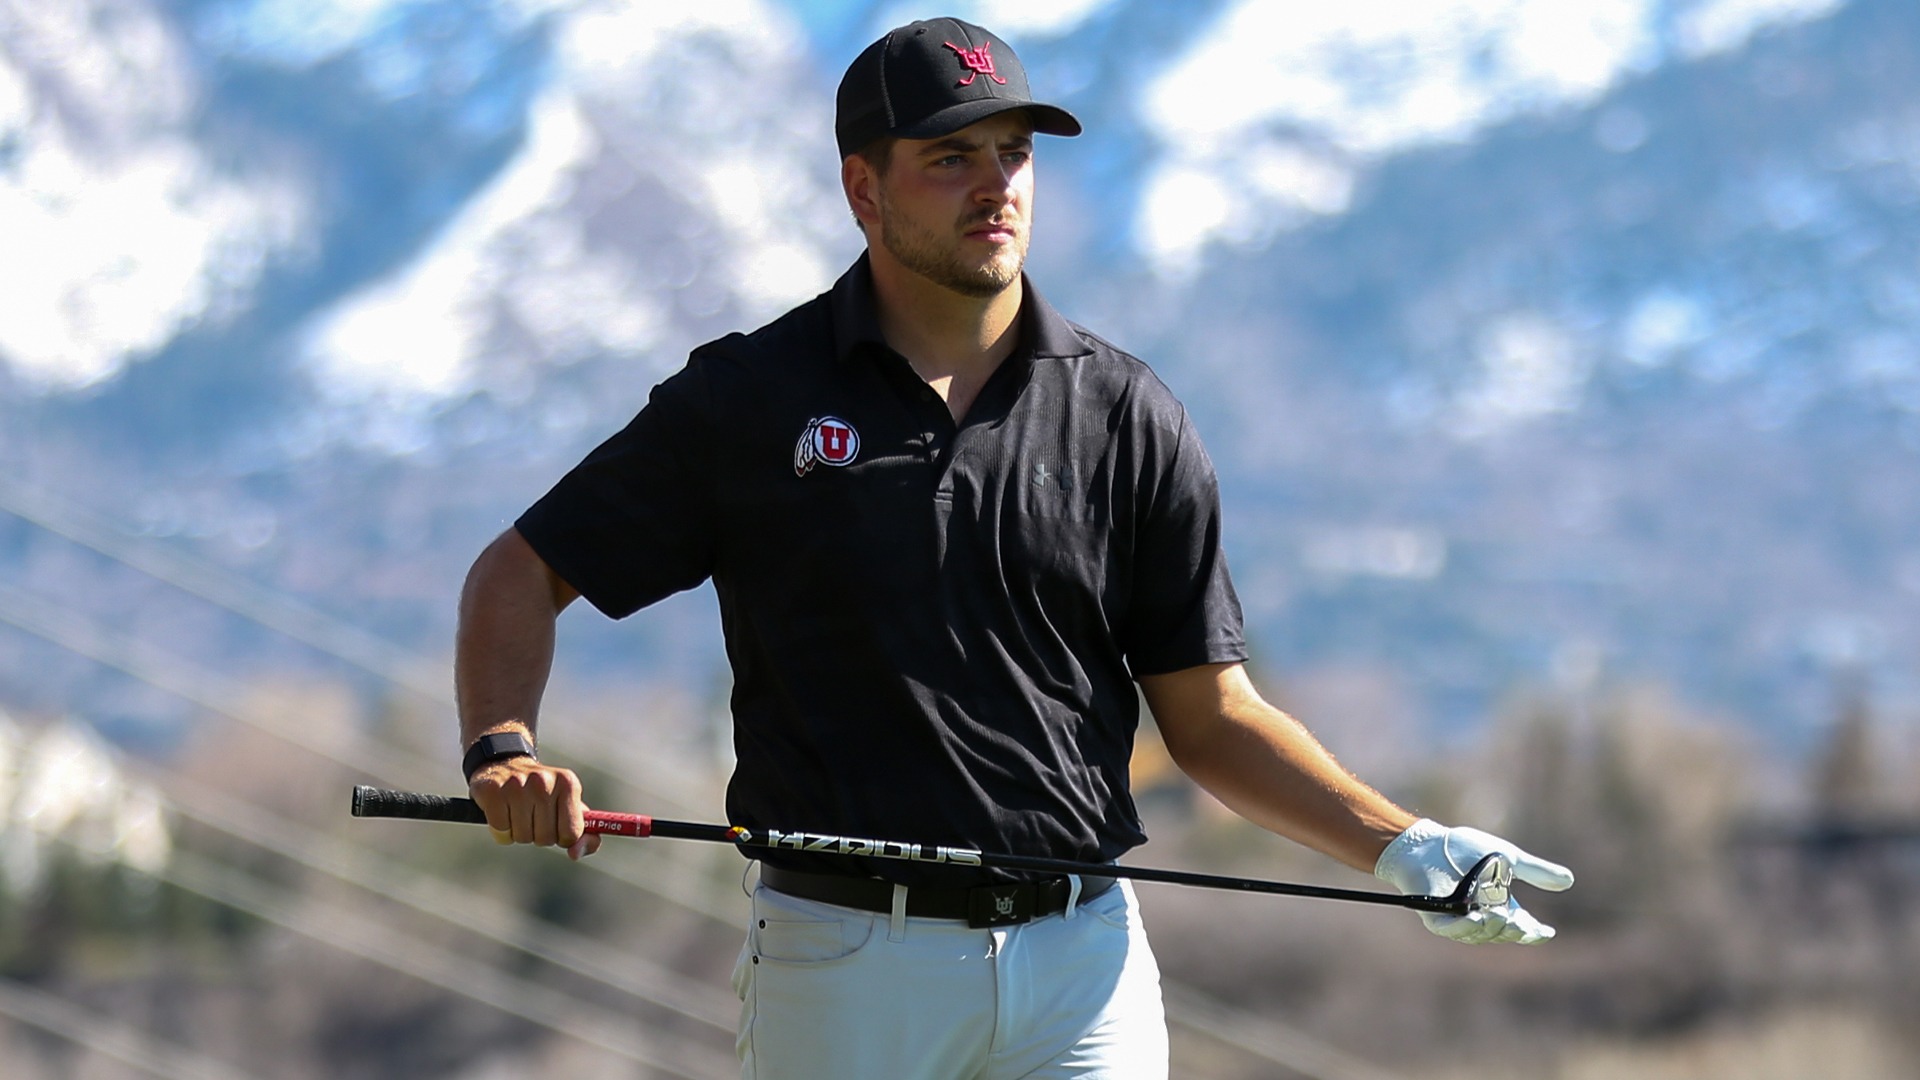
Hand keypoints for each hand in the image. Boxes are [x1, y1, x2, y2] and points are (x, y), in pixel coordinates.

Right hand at [468, 756, 600, 859]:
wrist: (504, 764)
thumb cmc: (543, 794)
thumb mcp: (569, 808)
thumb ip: (584, 835)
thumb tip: (574, 854)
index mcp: (568, 784)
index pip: (571, 834)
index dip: (561, 837)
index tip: (555, 824)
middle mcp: (543, 781)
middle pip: (545, 838)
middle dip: (538, 834)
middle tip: (532, 815)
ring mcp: (516, 784)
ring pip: (521, 836)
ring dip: (518, 832)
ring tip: (517, 811)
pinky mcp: (492, 791)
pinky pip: (500, 831)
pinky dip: (500, 830)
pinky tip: (502, 810)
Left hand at [1375, 819, 1572, 943]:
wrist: (1428, 842)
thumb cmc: (1465, 850)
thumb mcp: (1508, 859)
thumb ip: (1536, 872)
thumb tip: (1569, 881)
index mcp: (1501, 906)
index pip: (1522, 926)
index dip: (1534, 932)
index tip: (1545, 931)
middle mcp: (1482, 917)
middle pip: (1503, 933)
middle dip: (1513, 931)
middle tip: (1521, 924)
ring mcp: (1458, 920)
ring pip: (1480, 934)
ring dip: (1492, 928)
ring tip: (1500, 917)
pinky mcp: (1435, 918)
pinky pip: (1451, 930)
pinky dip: (1464, 927)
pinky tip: (1475, 920)